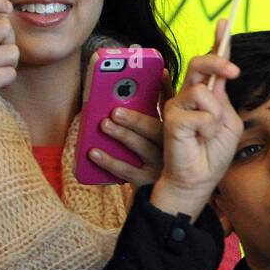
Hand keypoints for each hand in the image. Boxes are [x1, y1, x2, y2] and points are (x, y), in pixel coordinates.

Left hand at [87, 68, 173, 186]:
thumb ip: (158, 104)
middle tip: (115, 111)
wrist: (165, 194)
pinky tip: (94, 152)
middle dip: (135, 119)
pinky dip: (109, 161)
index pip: (171, 107)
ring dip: (122, 135)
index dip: (165, 90)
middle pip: (155, 129)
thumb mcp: (162, 129)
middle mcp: (171, 147)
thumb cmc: (159, 153)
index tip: (157, 75)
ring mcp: (159, 165)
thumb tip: (154, 76)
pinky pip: (126, 170)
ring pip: (141, 147)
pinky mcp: (145, 180)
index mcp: (175, 130)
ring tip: (104, 125)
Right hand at [149, 53, 241, 221]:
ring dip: (215, 116)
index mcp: (205, 94)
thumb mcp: (228, 121)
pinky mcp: (172, 119)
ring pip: (204, 92)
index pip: (210, 63)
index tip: (224, 23)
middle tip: (233, 71)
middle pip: (200, 63)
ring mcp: (178, 105)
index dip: (218, 42)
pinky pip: (202, 114)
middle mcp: (189, 95)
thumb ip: (224, 98)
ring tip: (208, 133)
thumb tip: (223, 74)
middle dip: (217, 60)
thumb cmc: (214, 152)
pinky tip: (199, 140)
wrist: (200, 179)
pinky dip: (208, 129)